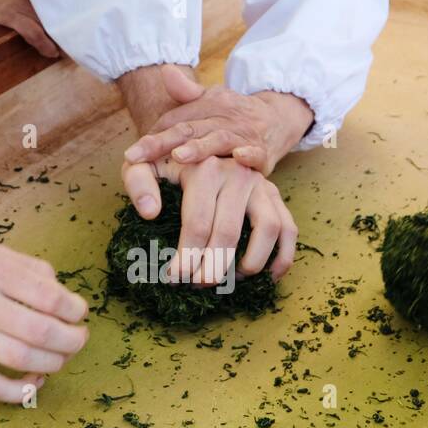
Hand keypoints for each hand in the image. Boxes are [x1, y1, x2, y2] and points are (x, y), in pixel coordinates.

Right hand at [0, 240, 88, 401]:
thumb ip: (29, 268)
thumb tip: (63, 294)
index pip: (50, 297)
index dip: (74, 309)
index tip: (78, 312)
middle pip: (41, 332)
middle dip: (72, 340)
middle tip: (79, 338)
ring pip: (21, 359)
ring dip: (54, 363)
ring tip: (61, 358)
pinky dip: (20, 391)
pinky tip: (36, 382)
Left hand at [122, 154, 297, 285]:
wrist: (197, 141)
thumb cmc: (166, 163)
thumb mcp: (143, 164)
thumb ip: (139, 184)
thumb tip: (150, 213)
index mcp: (205, 168)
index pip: (197, 221)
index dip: (186, 255)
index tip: (174, 277)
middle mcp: (237, 173)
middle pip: (229, 230)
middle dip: (213, 266)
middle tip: (199, 285)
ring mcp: (260, 184)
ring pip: (267, 228)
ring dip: (251, 262)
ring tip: (231, 281)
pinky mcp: (274, 194)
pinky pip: (288, 227)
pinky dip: (283, 256)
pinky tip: (267, 278)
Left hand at [123, 66, 312, 175]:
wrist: (280, 119)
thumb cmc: (236, 115)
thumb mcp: (213, 100)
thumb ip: (187, 92)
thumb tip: (165, 71)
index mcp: (210, 107)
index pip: (176, 121)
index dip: (154, 136)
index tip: (131, 152)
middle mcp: (225, 119)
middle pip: (191, 131)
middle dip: (164, 143)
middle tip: (139, 155)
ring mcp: (245, 136)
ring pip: (219, 141)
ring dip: (201, 148)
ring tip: (179, 156)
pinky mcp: (264, 154)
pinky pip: (257, 154)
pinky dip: (249, 156)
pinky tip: (238, 158)